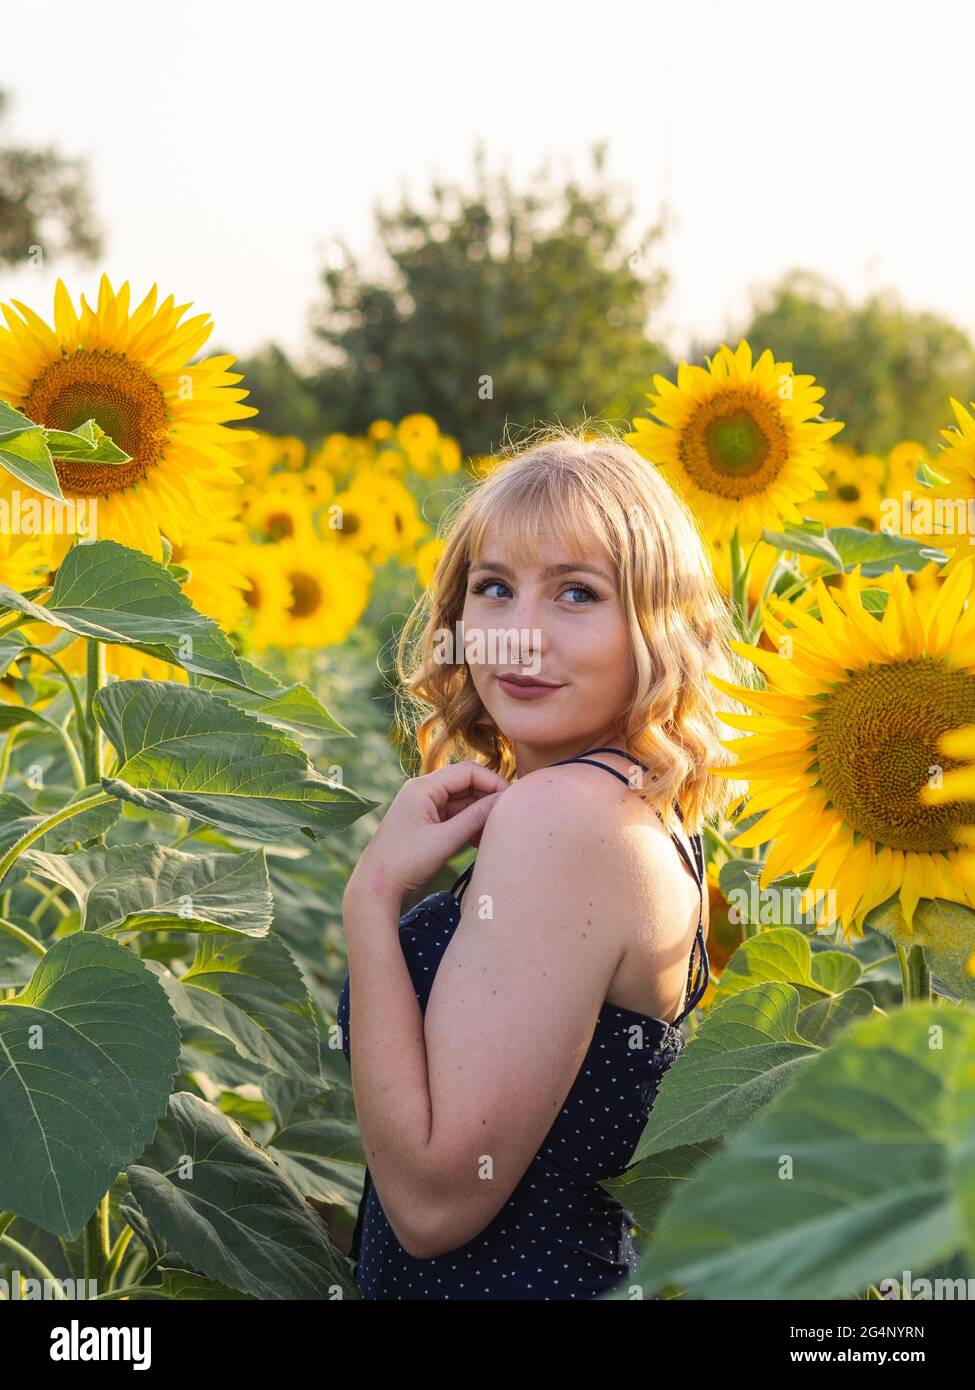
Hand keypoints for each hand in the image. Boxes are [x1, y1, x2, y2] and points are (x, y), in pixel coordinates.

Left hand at [345, 760, 510, 906]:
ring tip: (494, 834)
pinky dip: (469, 825)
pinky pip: (454, 815)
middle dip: (488, 799)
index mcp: (423, 787)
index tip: (512, 800)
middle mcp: (423, 790)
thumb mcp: (445, 840)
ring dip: (480, 815)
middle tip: (508, 819)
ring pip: (462, 801)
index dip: (493, 781)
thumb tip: (504, 800)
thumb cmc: (405, 861)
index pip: (468, 771)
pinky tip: (480, 841)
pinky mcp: (426, 821)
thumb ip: (475, 818)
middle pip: (466, 784)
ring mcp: (424, 805)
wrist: (376, 885)